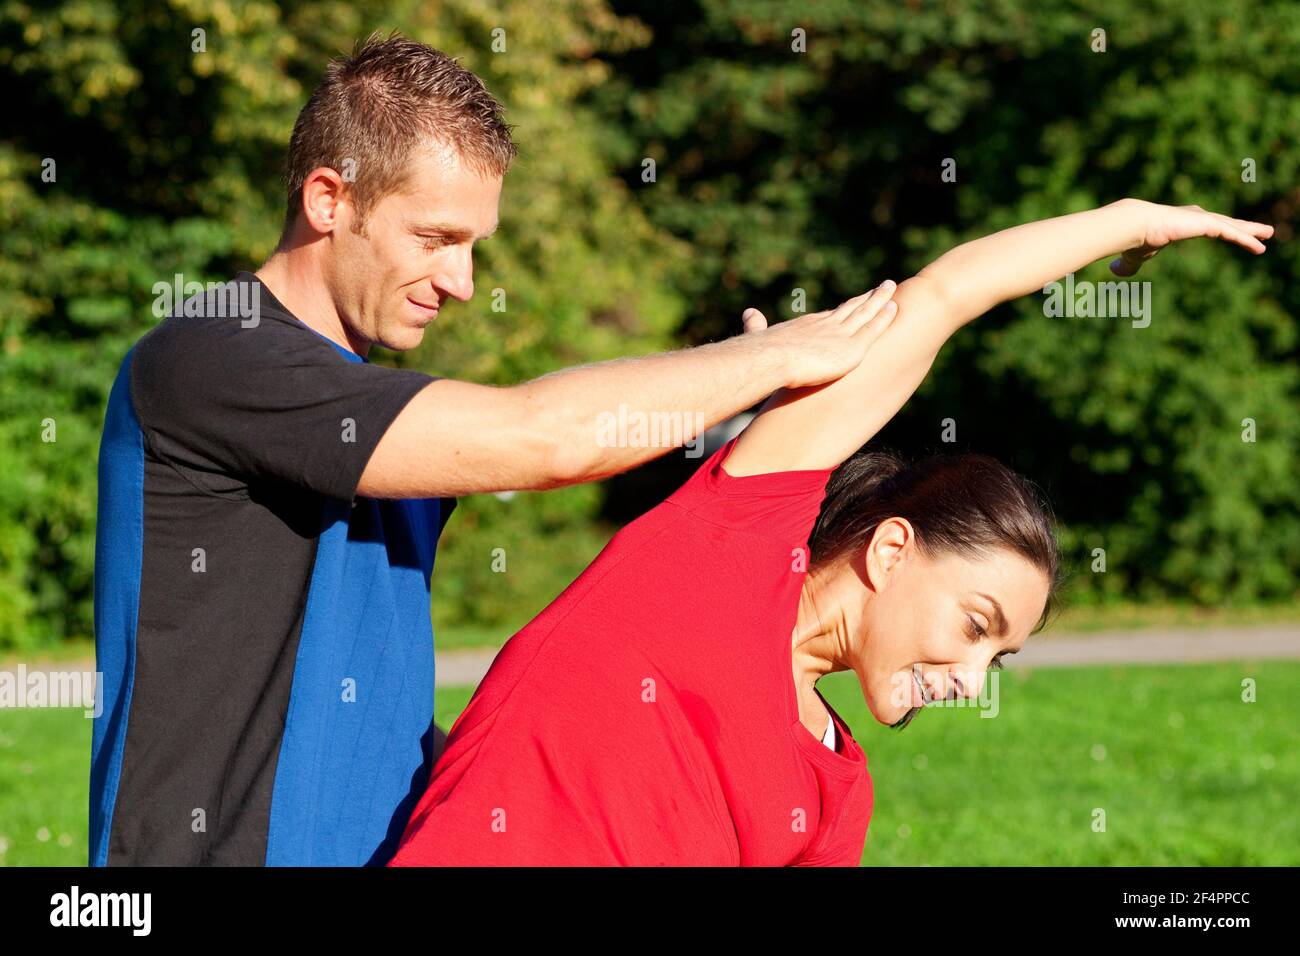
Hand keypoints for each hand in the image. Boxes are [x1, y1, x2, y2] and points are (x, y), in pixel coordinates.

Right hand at [741, 282, 898, 388]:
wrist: (771, 359)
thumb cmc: (761, 355)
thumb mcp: (758, 336)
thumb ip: (756, 325)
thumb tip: (748, 312)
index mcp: (808, 326)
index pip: (832, 315)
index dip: (846, 307)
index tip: (856, 300)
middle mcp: (827, 325)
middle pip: (852, 308)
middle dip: (867, 298)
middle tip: (882, 287)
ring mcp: (842, 334)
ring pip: (866, 312)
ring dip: (880, 299)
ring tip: (891, 287)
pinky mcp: (853, 347)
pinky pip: (874, 328)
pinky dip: (885, 317)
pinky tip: (895, 306)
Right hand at [1110, 200, 1272, 275]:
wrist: (1133, 226)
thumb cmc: (1132, 240)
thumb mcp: (1133, 256)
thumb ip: (1128, 264)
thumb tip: (1116, 268)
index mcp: (1178, 224)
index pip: (1201, 223)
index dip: (1213, 226)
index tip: (1221, 227)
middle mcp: (1193, 218)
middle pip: (1223, 222)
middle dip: (1240, 226)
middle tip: (1257, 229)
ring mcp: (1201, 220)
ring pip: (1232, 226)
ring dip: (1251, 231)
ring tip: (1269, 234)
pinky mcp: (1207, 225)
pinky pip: (1232, 233)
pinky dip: (1247, 240)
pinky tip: (1260, 247)